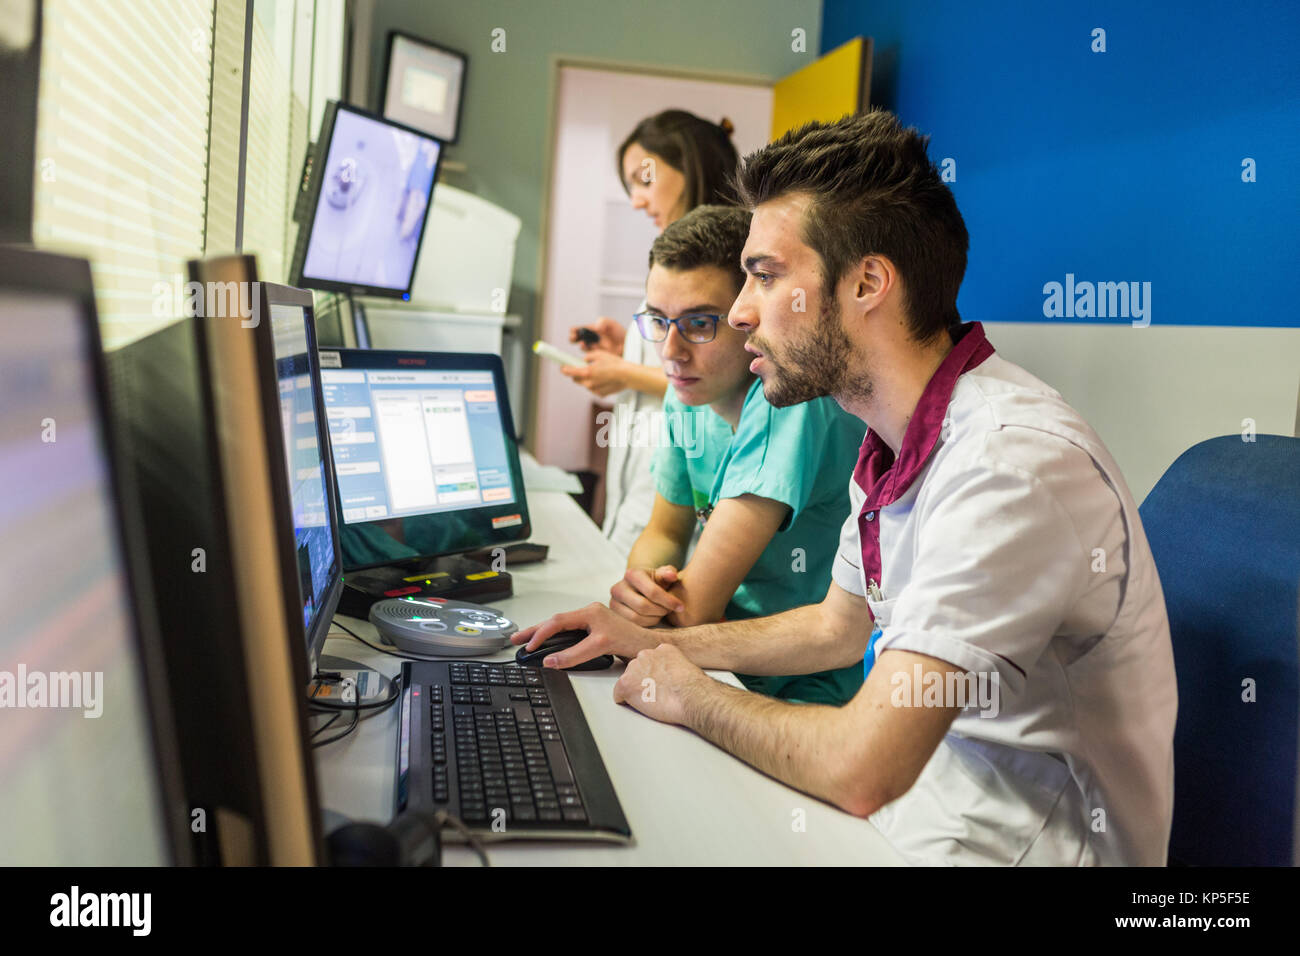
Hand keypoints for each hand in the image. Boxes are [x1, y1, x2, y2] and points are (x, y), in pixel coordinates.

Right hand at [511, 602, 655, 668]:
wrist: (648, 644)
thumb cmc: (632, 641)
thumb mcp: (600, 647)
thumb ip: (574, 655)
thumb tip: (552, 661)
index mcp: (590, 612)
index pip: (557, 622)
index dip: (541, 635)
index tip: (531, 647)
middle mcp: (589, 613)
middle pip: (554, 621)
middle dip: (534, 631)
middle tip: (516, 640)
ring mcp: (591, 619)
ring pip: (560, 625)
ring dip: (542, 633)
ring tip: (525, 640)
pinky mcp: (594, 628)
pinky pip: (568, 630)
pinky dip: (554, 636)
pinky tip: (547, 641)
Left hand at [560, 352, 633, 397]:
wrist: (628, 376)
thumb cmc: (615, 363)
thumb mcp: (599, 354)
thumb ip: (588, 357)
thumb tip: (584, 360)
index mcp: (587, 372)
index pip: (569, 372)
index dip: (564, 369)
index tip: (562, 367)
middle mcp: (588, 383)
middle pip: (575, 379)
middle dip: (577, 374)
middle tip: (582, 368)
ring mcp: (594, 390)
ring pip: (585, 384)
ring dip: (587, 379)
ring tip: (598, 372)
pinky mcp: (600, 394)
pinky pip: (594, 388)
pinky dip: (596, 384)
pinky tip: (604, 379)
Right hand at [569, 317, 625, 355]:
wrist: (628, 345)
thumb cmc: (620, 333)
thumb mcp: (612, 324)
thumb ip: (603, 322)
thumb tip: (596, 327)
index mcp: (592, 330)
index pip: (579, 329)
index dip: (574, 330)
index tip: (574, 331)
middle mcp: (590, 339)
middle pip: (577, 339)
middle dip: (573, 338)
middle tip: (574, 338)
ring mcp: (593, 347)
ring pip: (583, 347)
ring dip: (582, 345)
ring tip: (583, 344)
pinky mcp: (597, 356)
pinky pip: (589, 356)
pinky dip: (586, 354)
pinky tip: (589, 352)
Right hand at [610, 565, 683, 626]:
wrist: (639, 588)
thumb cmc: (656, 582)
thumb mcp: (663, 575)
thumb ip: (669, 573)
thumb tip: (672, 575)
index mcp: (632, 574)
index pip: (652, 591)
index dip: (668, 601)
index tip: (681, 607)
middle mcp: (618, 588)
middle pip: (643, 606)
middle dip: (660, 611)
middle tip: (669, 611)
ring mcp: (613, 603)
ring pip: (636, 618)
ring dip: (654, 619)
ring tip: (661, 613)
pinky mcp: (613, 616)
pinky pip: (632, 626)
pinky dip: (646, 624)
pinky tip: (654, 618)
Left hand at [613, 643, 708, 725]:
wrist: (691, 696)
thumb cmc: (694, 688)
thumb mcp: (686, 668)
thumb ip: (672, 668)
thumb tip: (671, 678)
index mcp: (662, 649)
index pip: (649, 661)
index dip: (653, 675)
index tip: (658, 683)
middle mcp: (646, 654)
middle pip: (636, 669)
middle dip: (642, 682)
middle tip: (654, 694)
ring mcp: (634, 668)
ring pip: (627, 681)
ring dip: (635, 691)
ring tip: (651, 700)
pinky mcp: (626, 683)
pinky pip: (619, 695)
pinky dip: (626, 702)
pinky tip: (641, 705)